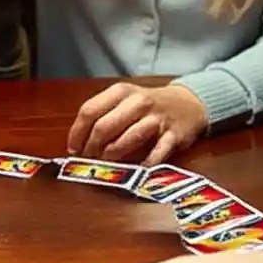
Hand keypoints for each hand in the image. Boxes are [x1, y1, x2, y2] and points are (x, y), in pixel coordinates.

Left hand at [67, 84, 207, 164]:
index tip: (73, 148)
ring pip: (127, 139)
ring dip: (112, 156)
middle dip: (92, 147)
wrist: (189, 103)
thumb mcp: (124, 100)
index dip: (77, 132)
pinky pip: (155, 154)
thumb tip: (78, 142)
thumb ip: (103, 115)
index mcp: (121, 91)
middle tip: (89, 159)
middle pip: (104, 126)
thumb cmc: (148, 106)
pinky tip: (135, 171)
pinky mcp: (173, 135)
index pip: (89, 110)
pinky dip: (143, 165)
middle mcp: (138, 102)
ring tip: (107, 163)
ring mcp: (156, 118)